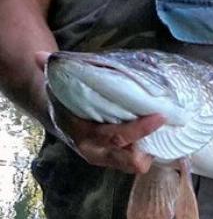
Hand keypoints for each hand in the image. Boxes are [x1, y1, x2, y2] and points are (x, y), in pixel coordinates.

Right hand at [35, 51, 165, 173]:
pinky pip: (138, 160)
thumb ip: (55, 71)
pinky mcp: (119, 157)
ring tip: (166, 130)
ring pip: (135, 163)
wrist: (60, 117)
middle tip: (167, 126)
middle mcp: (97, 151)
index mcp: (83, 136)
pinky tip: (161, 133)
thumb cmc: (66, 100)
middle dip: (148, 149)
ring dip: (150, 150)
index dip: (138, 130)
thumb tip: (40, 55)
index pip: (114, 136)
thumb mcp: (59, 86)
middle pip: (128, 160)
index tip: (159, 116)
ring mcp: (109, 157)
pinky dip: (150, 150)